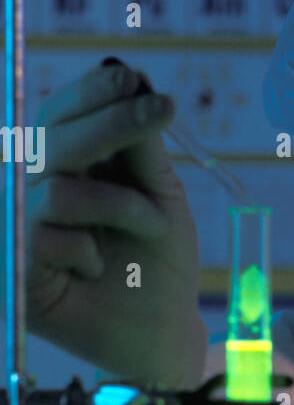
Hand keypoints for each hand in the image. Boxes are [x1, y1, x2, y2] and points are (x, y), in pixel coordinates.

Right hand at [26, 60, 205, 387]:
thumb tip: (135, 78)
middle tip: (162, 109)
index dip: (91, 92)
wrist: (163, 326)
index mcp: (66, 165)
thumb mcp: (159, 193)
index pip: (61, 114)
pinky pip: (50, 238)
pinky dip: (91, 251)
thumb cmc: (159, 259)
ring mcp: (21, 229)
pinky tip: (99, 269)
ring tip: (153, 226)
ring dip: (121, 205)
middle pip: (53, 140)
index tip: (132, 77)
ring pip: (58, 189)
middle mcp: (35, 189)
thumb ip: (141, 145)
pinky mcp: (18, 269)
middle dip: (111, 122)